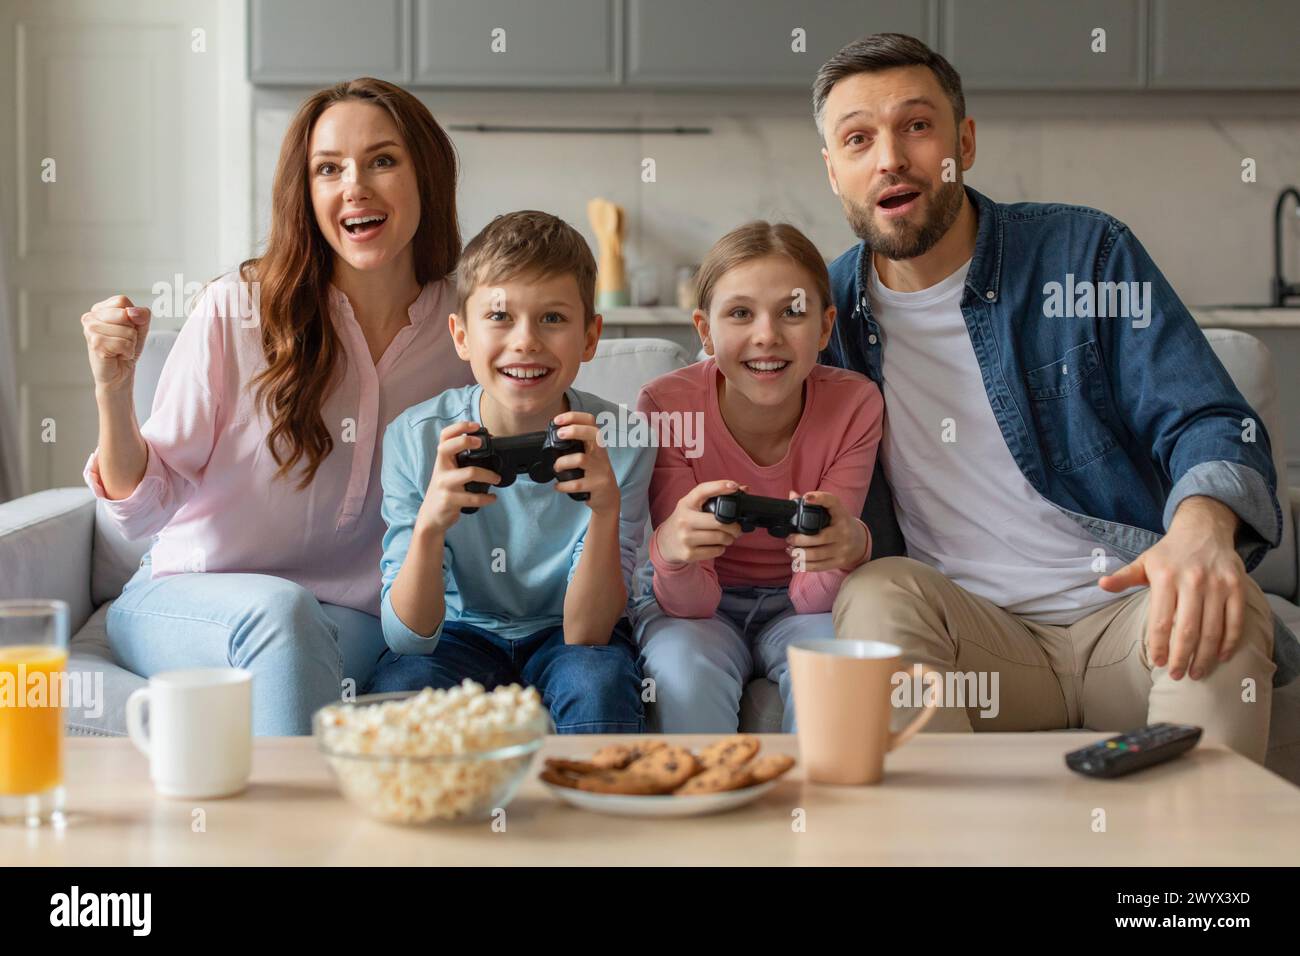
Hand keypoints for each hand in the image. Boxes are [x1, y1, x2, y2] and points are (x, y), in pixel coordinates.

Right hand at [82, 295, 150, 393]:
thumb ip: (142, 315)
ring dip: (130, 344)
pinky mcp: (95, 344)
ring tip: (119, 349)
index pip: (122, 300)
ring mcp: (90, 330)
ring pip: (127, 331)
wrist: (118, 374)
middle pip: (125, 314)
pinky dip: (127, 352)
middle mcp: (90, 317)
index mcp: (99, 309)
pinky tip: (117, 356)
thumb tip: (133, 312)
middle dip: (132, 331)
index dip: (132, 317)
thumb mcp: (140, 328)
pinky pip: (124, 343)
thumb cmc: (126, 349)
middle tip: (122, 341)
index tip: (126, 329)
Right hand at [414, 421, 499, 534]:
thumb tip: (484, 446)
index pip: (444, 437)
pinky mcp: (450, 500)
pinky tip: (492, 498)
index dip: (459, 427)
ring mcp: (444, 485)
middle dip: (466, 441)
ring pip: (470, 473)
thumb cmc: (444, 491)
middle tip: (483, 444)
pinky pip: (474, 497)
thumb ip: (459, 461)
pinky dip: (487, 498)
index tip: (476, 425)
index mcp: (441, 460)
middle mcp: (440, 469)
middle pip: (448, 447)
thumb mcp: (447, 473)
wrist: (431, 516)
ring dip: (489, 475)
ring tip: (497, 478)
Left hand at [551, 411, 618, 514]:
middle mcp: (601, 453)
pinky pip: (576, 484)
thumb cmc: (594, 472)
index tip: (558, 420)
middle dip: (574, 431)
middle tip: (559, 435)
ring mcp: (600, 469)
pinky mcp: (597, 485)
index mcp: (596, 443)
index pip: (590, 422)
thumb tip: (552, 434)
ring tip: (557, 467)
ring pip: (581, 459)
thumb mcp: (590, 454)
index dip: (574, 417)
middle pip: (593, 434)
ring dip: (562, 462)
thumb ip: (577, 443)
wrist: (608, 496)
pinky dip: (563, 485)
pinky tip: (558, 486)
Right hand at [655, 479, 747, 565]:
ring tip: (726, 537)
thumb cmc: (684, 521)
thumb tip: (744, 489)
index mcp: (686, 504)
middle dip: (734, 526)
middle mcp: (684, 520)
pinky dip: (721, 548)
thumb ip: (715, 497)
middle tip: (736, 528)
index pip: (702, 490)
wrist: (665, 543)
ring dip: (729, 538)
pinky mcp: (688, 554)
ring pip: (720, 538)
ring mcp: (685, 538)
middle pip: (719, 521)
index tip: (735, 486)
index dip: (720, 486)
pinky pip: (716, 551)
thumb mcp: (693, 506)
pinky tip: (715, 545)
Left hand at [784, 490, 868, 571]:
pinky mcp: (839, 561)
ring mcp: (842, 548)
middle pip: (819, 537)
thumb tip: (792, 495)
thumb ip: (814, 503)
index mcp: (841, 514)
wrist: (859, 542)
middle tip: (789, 538)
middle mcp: (843, 531)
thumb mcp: (832, 511)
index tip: (806, 498)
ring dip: (799, 553)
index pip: (833, 502)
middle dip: (799, 539)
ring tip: (791, 550)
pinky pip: (819, 565)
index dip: (819, 499)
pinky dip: (805, 564)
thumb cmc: (840, 524)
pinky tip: (798, 560)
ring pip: (817, 554)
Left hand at [1098, 496, 1246, 680]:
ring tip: (1197, 673)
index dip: (1159, 646)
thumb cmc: (1169, 553)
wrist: (1203, 529)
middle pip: (1187, 630)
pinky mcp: (1237, 586)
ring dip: (1205, 656)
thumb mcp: (1143, 561)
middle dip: (1182, 658)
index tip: (1157, 663)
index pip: (1161, 620)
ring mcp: (1217, 584)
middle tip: (1176, 676)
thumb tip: (1102, 584)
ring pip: (1213, 629)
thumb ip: (1124, 577)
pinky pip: (1235, 620)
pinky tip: (1221, 657)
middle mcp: (1192, 580)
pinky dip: (1229, 642)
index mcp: (1164, 576)